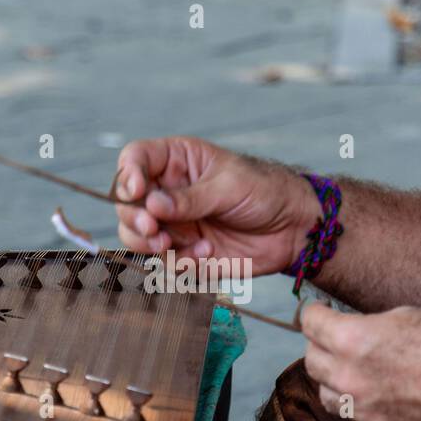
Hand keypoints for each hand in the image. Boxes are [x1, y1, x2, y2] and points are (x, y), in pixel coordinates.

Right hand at [114, 136, 317, 275]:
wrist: (293, 229)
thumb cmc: (265, 192)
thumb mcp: (229, 186)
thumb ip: (190, 198)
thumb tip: (151, 204)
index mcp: (177, 161)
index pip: (135, 159)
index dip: (128, 174)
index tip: (136, 191)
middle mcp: (168, 192)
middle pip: (127, 203)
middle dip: (135, 218)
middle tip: (154, 229)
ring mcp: (174, 223)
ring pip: (137, 235)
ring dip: (150, 244)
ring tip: (173, 245)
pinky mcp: (185, 251)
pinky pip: (166, 261)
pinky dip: (181, 261)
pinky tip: (208, 253)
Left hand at [300, 302, 420, 420]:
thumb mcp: (400, 316)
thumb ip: (362, 327)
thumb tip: (346, 330)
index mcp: (350, 341)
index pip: (309, 323)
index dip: (314, 313)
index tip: (320, 312)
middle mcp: (347, 379)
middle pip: (311, 362)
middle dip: (321, 347)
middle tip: (336, 342)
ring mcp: (361, 412)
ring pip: (328, 396)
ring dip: (336, 382)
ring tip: (360, 373)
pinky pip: (358, 420)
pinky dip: (366, 408)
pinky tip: (388, 397)